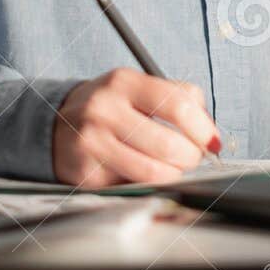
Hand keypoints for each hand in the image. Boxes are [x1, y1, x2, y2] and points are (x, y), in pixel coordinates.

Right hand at [52, 67, 219, 187]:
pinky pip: (133, 186)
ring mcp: (92, 142)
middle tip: (193, 158)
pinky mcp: (86, 173)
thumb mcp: (138, 88)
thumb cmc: (112, 108)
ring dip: (174, 175)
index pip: (178, 105)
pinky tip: (144, 174)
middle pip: (168, 144)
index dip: (204, 129)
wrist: (56, 125)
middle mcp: (104, 109)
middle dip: (191, 157)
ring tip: (174, 168)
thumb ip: (179, 99)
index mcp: (124, 82)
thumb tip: (211, 134)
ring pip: (153, 172)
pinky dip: (148, 184)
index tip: (213, 142)